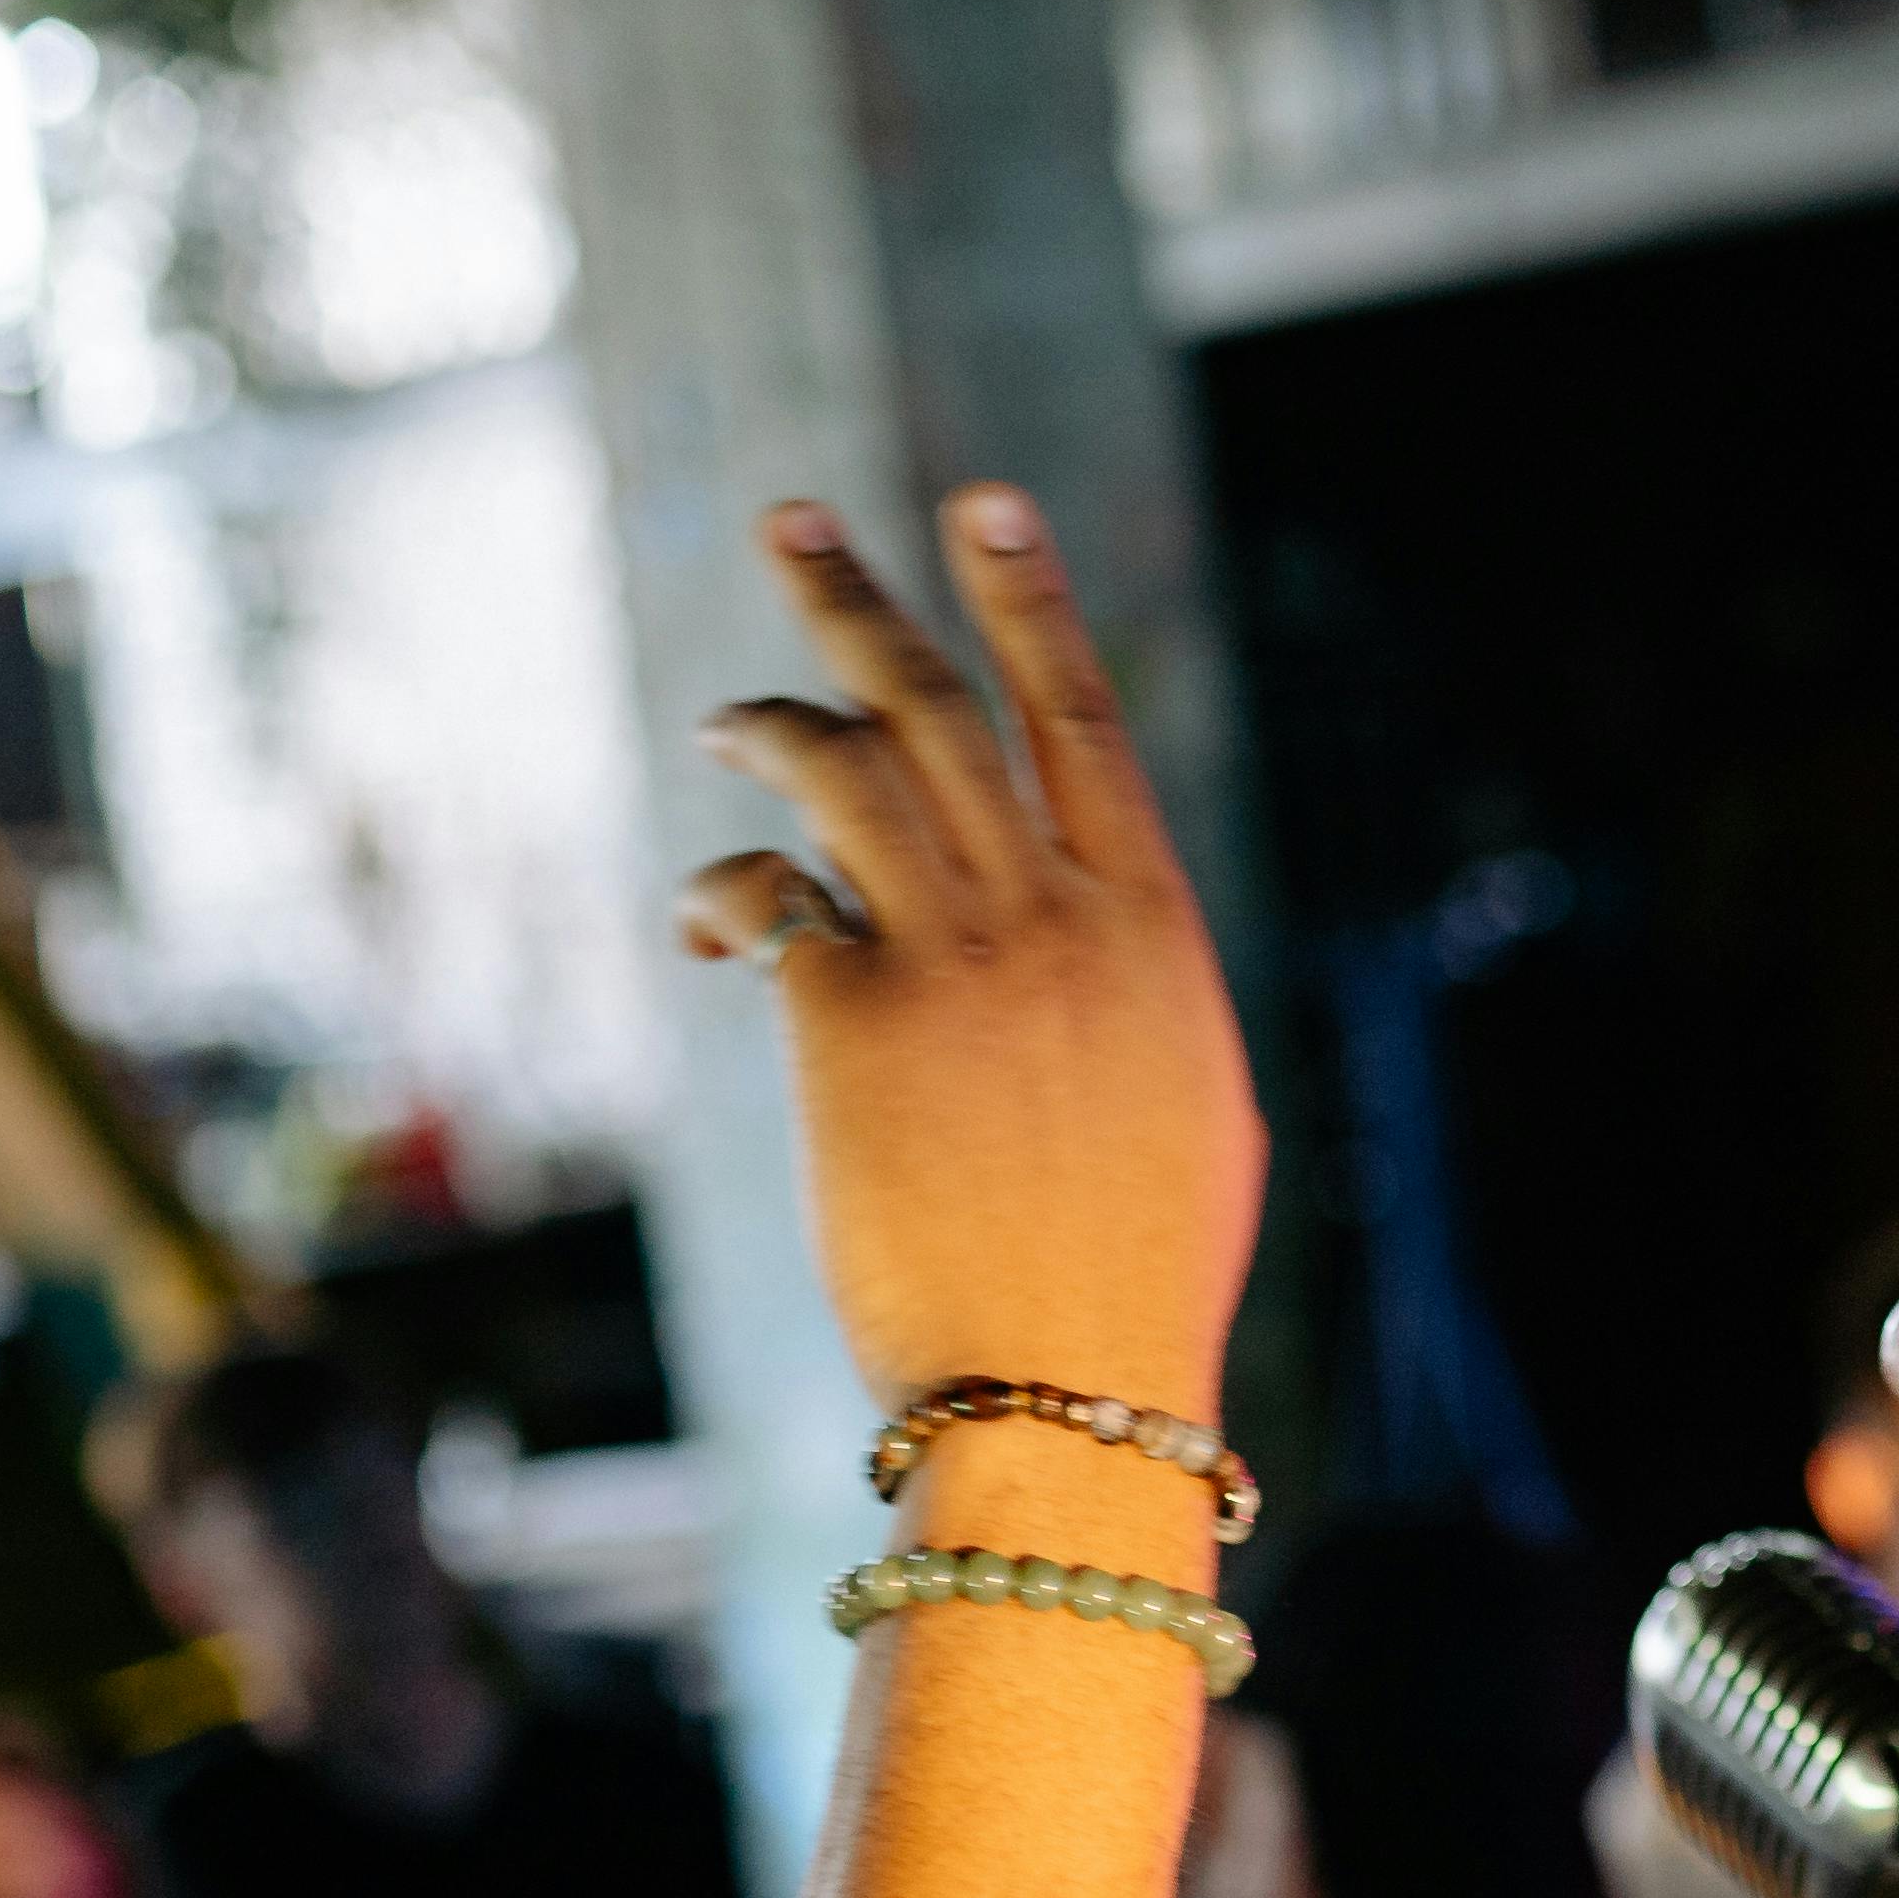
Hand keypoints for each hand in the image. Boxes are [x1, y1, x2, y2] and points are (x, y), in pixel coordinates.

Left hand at [676, 494, 1259, 1429]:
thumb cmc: (1136, 1280)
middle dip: (858, 604)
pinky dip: (730, 889)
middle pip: (943, 708)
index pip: (1083, 719)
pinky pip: (769, 898)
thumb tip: (1083, 936)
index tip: (981, 504)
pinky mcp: (850, 1023)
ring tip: (730, 723)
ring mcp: (954, 960)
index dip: (1029, 600)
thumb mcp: (1187, 1108)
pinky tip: (711, 922)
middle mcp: (1055, 915)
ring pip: (845, 777)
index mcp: (1151, 927)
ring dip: (772, 729)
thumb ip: (1128, 992)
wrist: (1070, 1394)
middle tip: (791, 524)